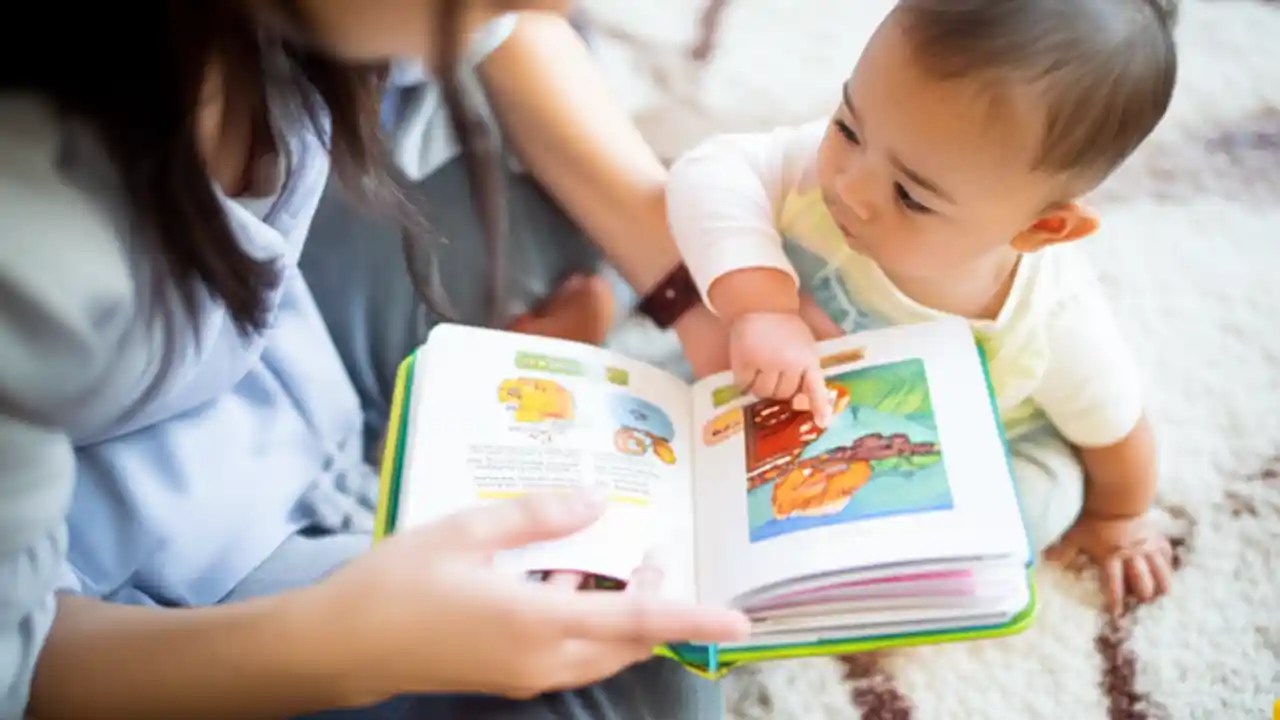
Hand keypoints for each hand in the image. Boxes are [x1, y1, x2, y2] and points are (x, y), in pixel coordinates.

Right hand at [301, 490, 749, 704]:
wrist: (338, 648)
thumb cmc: (394, 585)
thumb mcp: (464, 531)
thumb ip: (537, 516)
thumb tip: (596, 500)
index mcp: (536, 623)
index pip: (637, 623)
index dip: (692, 618)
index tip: (739, 620)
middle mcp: (541, 658)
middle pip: (628, 640)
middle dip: (658, 601)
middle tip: (659, 549)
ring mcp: (524, 673)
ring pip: (600, 650)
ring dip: (622, 611)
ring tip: (621, 557)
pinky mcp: (507, 674)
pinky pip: (568, 652)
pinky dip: (583, 618)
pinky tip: (560, 574)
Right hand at [730, 312, 834, 426]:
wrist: (761, 303)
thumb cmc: (786, 325)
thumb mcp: (807, 342)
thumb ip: (809, 366)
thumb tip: (808, 397)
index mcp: (808, 358)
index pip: (815, 388)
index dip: (819, 406)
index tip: (823, 423)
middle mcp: (789, 363)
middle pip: (784, 394)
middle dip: (780, 389)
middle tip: (775, 375)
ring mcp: (766, 363)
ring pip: (763, 392)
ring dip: (761, 386)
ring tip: (760, 370)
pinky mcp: (745, 361)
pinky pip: (744, 385)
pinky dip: (744, 381)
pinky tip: (747, 368)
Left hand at [1045, 513, 1172, 616]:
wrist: (1117, 497)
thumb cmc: (1092, 518)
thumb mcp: (1074, 535)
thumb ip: (1062, 550)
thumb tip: (1045, 561)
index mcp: (1111, 558)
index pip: (1113, 585)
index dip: (1115, 602)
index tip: (1117, 614)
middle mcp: (1132, 556)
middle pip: (1142, 583)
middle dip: (1142, 596)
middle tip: (1141, 604)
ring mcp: (1147, 548)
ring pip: (1160, 572)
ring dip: (1161, 585)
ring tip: (1160, 595)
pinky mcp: (1157, 538)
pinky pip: (1166, 555)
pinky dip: (1166, 564)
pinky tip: (1166, 570)